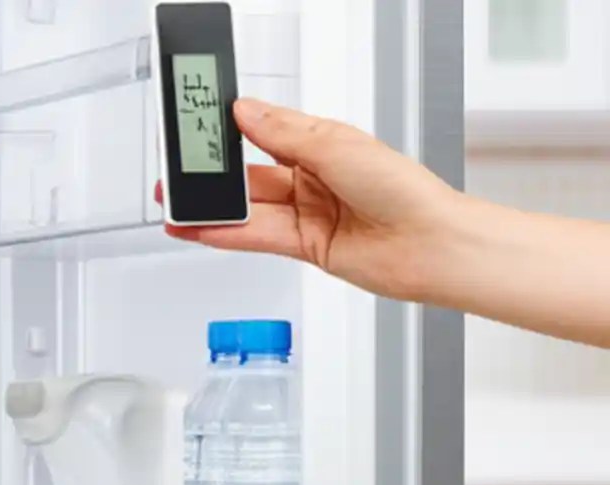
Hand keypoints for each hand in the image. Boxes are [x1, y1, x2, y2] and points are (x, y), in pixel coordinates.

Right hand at [157, 99, 465, 301]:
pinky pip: (257, 237)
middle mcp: (312, 178)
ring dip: (213, 209)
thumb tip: (246, 112)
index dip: (231, 132)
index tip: (199, 131)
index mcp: (323, 144)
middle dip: (213, 177)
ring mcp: (307, 213)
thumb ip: (284, 133)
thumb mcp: (337, 147)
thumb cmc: (405, 191)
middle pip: (249, 175)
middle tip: (178, 175)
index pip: (264, 133)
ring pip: (249, 209)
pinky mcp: (305, 246)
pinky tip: (202, 229)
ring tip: (178, 207)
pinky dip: (228, 233)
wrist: (431, 246)